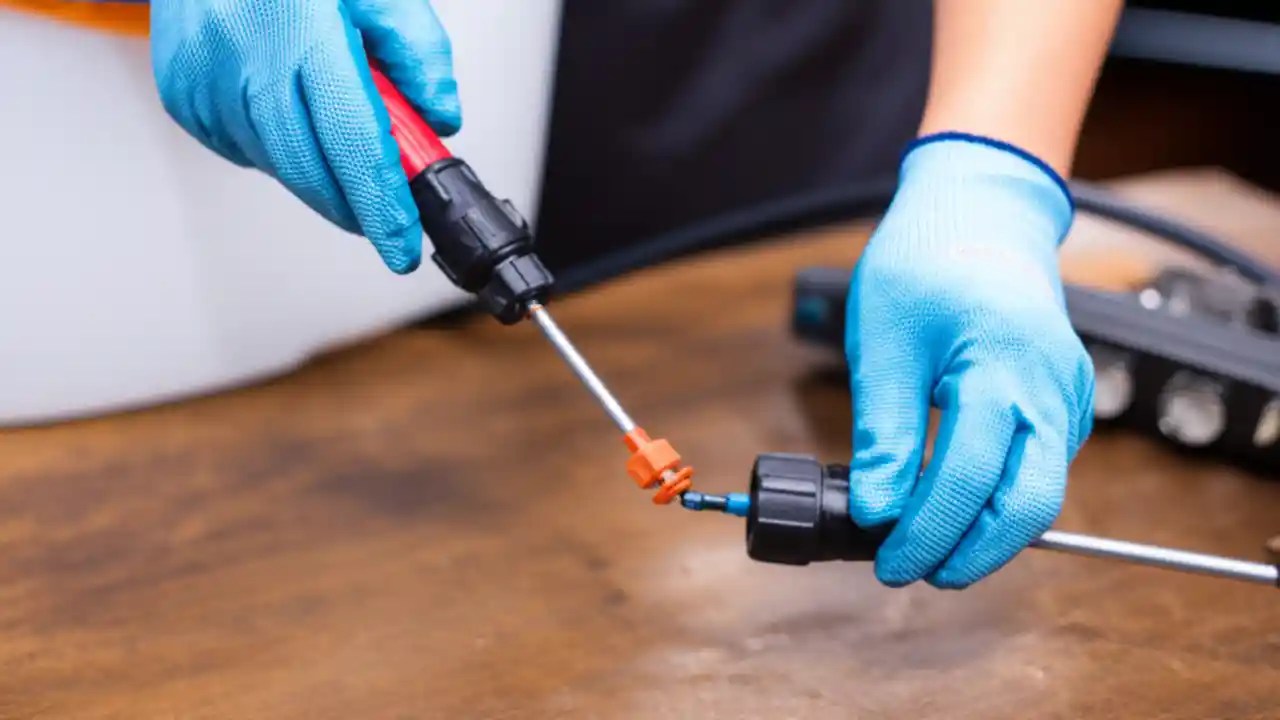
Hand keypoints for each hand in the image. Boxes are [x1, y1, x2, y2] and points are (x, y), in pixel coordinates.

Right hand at [150, 0, 460, 272]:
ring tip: (331, 127)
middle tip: (385, 215)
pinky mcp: (182, 95)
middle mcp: (246, 55)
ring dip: (317, 172)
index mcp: (303, 28)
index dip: (379, 202)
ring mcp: (206, 79)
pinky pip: (243, 151)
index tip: (401, 243)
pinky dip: (277, 150)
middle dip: (353, 206)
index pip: (351, 139)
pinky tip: (286, 110)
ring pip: (276, 167)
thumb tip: (437, 121)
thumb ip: (419, 52)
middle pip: (308, 169)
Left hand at [845, 134, 1094, 588]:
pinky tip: (953, 505)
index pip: (969, 476)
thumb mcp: (884, 342)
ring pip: (1040, 492)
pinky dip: (999, 497)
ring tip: (924, 544)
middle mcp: (1052, 386)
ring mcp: (1069, 394)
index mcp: (1003, 365)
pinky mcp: (1067, 400)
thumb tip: (876, 507)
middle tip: (913, 570)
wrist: (979, 213)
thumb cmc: (925, 262)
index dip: (926, 528)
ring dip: (986, 530)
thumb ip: (884, 430)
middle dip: (971, 551)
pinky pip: (1041, 466)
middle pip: (1028, 504)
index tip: (885, 556)